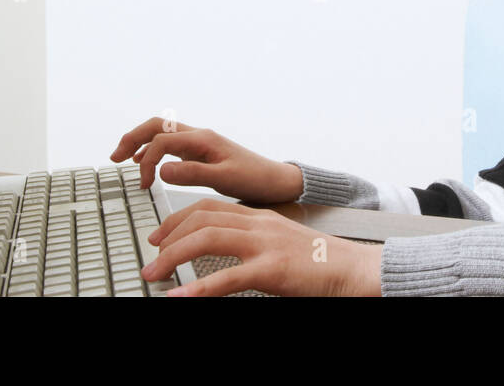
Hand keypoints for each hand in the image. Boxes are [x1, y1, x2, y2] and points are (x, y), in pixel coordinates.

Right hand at [109, 116, 303, 203]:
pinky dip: (154, 151)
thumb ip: (193, 174)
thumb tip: (162, 169)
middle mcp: (199, 136)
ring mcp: (199, 143)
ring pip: (162, 134)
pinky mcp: (201, 153)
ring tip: (123, 159)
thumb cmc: (254, 178)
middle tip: (115, 157)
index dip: (146, 159)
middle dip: (133, 138)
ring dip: (141, 143)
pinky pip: (171, 146)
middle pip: (157, 127)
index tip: (143, 183)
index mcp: (203, 139)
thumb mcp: (224, 179)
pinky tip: (147, 164)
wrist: (274, 179)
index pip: (162, 141)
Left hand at [141, 198, 383, 295]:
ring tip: (154, 275)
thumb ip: (254, 242)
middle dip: (168, 237)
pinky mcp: (271, 269)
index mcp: (260, 217)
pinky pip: (226, 278)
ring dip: (172, 257)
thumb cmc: (319, 262)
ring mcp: (265, 245)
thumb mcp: (281, 241)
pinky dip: (197, 289)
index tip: (159, 236)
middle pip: (201, 218)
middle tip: (150, 258)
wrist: (353, 268)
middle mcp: (259, 224)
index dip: (177, 218)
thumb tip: (225, 255)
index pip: (208, 207)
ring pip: (206, 239)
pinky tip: (179, 297)